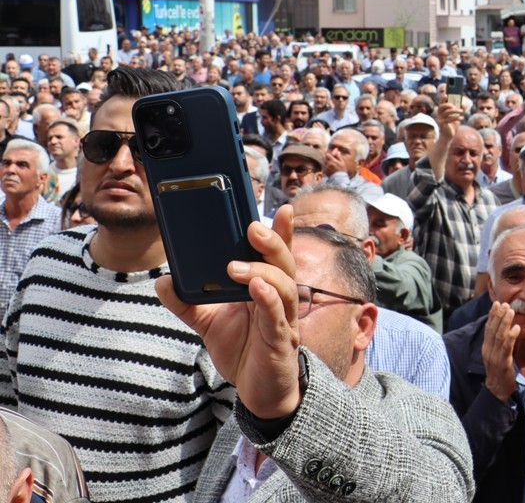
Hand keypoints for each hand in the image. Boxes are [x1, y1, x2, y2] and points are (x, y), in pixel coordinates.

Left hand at [156, 206, 301, 419]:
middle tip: (251, 228)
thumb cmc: (243, 350)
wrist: (259, 393)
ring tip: (236, 266)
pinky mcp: (281, 342)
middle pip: (285, 263)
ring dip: (262, 271)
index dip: (282, 231)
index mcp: (267, 288)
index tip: (281, 208)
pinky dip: (268, 299)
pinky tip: (257, 288)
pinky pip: (277, 317)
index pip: (277, 255)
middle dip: (272, 242)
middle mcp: (281, 299)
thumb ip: (188, 303)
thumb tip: (163, 281)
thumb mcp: (209, 323)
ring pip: (284, 286)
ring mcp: (284, 320)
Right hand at [435, 101, 463, 137]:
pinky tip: (462, 118)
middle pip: (442, 107)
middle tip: (455, 105)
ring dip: (455, 111)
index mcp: (441, 113)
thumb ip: (459, 111)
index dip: (442, 99)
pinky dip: (456, 118)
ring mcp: (439, 120)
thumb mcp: (456, 117)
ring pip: (447, 112)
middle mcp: (438, 115)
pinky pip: (449, 119)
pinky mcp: (442, 124)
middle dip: (449, 104)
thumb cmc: (452, 126)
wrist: (448, 137)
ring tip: (461, 111)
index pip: (440, 104)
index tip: (446, 95)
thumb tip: (463, 104)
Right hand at [481, 302, 519, 401]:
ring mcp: (494, 356)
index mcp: (487, 347)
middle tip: (505, 303)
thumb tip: (503, 329)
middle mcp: (488, 350)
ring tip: (511, 311)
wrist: (498, 391)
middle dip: (498, 315)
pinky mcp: (502, 363)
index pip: (488, 328)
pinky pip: (506, 347)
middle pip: (492, 329)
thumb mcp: (496, 355)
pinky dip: (511, 336)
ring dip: (505, 322)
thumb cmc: (500, 372)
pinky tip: (517, 328)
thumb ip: (498, 343)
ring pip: (499, 336)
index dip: (492, 315)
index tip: (497, 303)